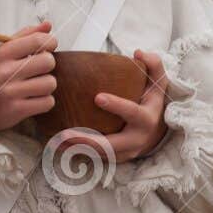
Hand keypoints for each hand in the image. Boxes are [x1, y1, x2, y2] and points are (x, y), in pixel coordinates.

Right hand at [0, 21, 57, 132]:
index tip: (48, 47)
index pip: (37, 41)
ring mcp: (10, 92)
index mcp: (2, 54)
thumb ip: (26, 36)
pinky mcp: (16, 110)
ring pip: (50, 83)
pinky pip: (47, 102)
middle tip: (38, 69)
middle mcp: (5, 72)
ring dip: (46, 85)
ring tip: (34, 86)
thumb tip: (48, 25)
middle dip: (48, 65)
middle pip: (48, 62)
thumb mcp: (4, 52)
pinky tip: (32, 99)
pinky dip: (43, 101)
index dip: (49, 42)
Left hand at [56, 48, 169, 163]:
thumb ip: (152, 65)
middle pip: (111, 144)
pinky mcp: (115, 159)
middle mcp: (137, 139)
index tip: (98, 97)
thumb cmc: (150, 103)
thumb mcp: (157, 84)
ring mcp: (125, 152)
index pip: (133, 113)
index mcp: (146, 119)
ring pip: (100, 154)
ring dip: (77, 149)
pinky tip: (58, 146)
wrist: (156, 131)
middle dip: (87, 140)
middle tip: (64, 133)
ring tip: (55, 141)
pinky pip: (95, 158)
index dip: (117, 106)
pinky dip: (77, 153)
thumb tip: (139, 53)